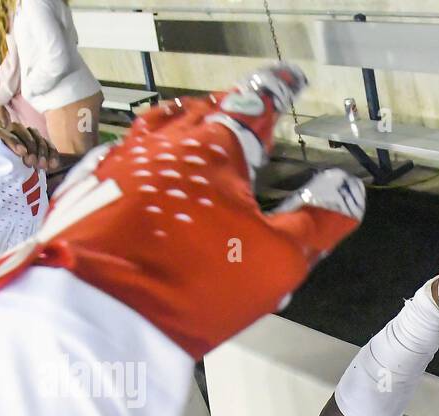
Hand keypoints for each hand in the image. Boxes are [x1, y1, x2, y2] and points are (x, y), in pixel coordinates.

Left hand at [0, 64, 366, 359]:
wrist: (102, 310)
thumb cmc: (192, 280)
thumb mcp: (278, 259)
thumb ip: (318, 222)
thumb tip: (346, 193)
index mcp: (213, 149)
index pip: (254, 106)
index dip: (276, 93)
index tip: (289, 82)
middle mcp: (164, 145)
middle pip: (200, 110)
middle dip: (226, 107)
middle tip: (242, 109)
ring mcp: (123, 165)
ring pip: (156, 128)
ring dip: (180, 125)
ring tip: (192, 130)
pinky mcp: (91, 193)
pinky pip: (123, 159)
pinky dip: (144, 158)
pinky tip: (144, 171)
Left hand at [0, 124, 59, 172]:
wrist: (8, 186)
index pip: (2, 132)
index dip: (14, 141)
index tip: (22, 153)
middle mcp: (9, 135)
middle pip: (20, 129)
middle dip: (29, 145)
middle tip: (32, 163)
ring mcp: (24, 139)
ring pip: (35, 135)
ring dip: (42, 150)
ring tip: (43, 167)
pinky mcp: (38, 147)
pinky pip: (48, 144)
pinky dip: (52, 153)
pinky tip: (53, 165)